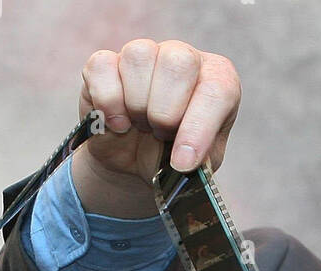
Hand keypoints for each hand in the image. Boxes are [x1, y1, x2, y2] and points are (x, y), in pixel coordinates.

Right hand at [71, 39, 241, 215]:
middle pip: (178, 62)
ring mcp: (143, 54)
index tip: (182, 162)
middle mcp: (183, 58)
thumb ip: (200, 158)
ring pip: (139, 56)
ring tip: (141, 126)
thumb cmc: (174, 157)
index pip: (217, 90)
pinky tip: (116, 122)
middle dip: (166, 111)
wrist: (135, 164)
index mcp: (218, 80)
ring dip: (137, 104)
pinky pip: (102, 66)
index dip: (198, 127)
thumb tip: (183, 158)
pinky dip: (108, 101)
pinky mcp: (105, 62)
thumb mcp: (198, 165)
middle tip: (161, 135)